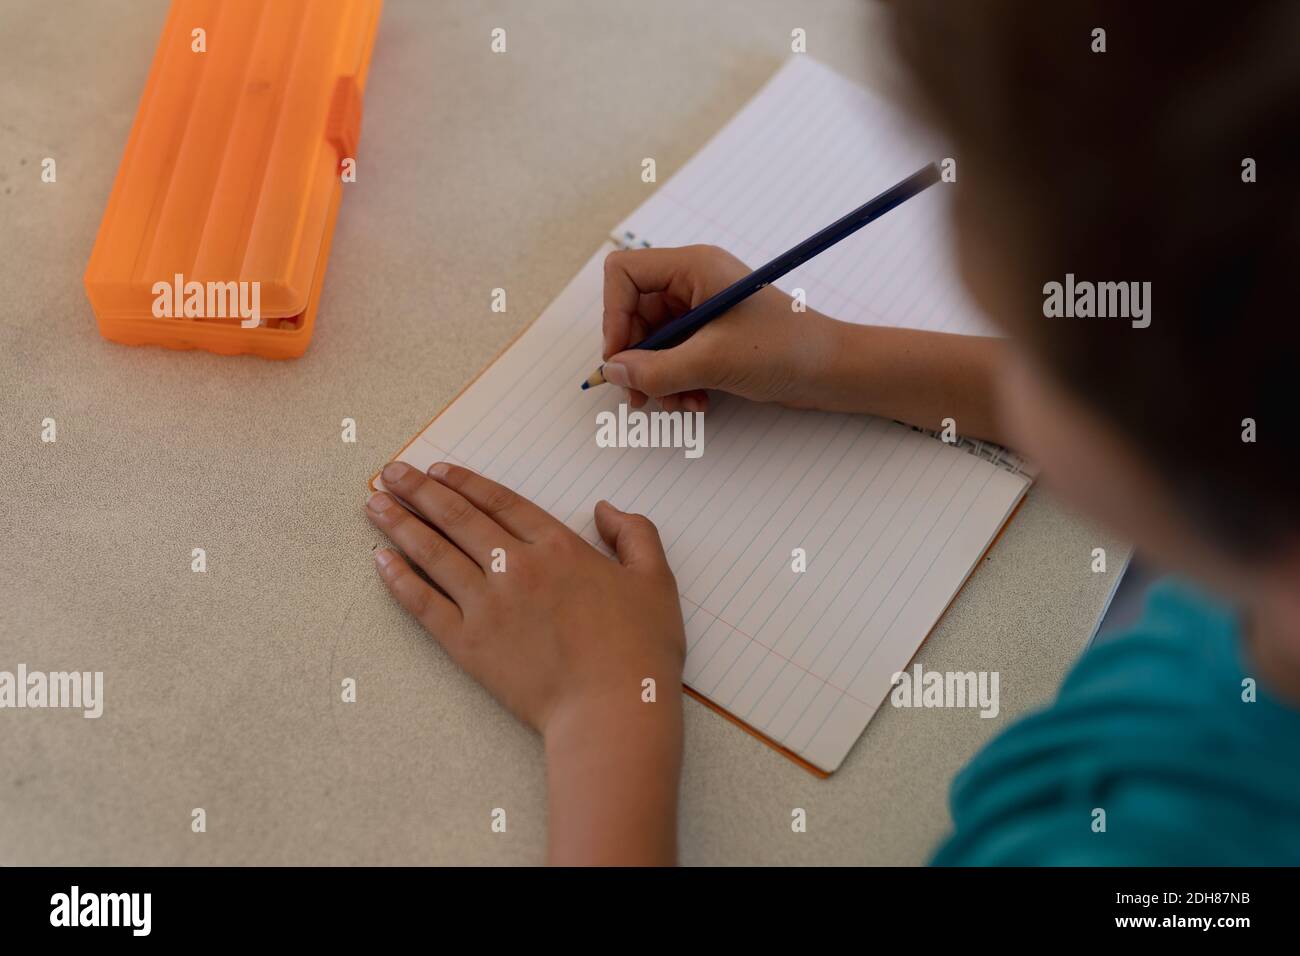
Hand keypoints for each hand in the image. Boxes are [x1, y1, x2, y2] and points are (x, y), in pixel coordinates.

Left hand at [366, 460, 685, 863]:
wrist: (612, 709)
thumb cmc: (640, 650)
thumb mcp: (656, 580)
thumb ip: (635, 534)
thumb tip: (605, 508)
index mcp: (558, 546)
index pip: (499, 502)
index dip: (465, 482)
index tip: (438, 470)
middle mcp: (516, 566)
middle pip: (458, 518)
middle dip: (419, 491)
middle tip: (391, 473)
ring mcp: (487, 605)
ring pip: (433, 553)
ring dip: (400, 525)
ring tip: (373, 505)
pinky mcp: (469, 644)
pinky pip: (424, 604)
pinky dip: (399, 580)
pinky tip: (380, 562)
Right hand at [602, 245, 838, 411]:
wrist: (834, 370)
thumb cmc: (785, 350)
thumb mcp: (713, 361)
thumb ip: (656, 369)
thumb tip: (613, 372)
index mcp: (694, 267)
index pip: (624, 273)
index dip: (613, 316)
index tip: (621, 359)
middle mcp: (694, 282)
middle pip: (634, 313)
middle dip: (636, 359)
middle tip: (641, 397)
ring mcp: (703, 310)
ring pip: (653, 342)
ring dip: (657, 378)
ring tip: (678, 405)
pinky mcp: (713, 336)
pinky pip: (675, 356)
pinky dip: (676, 382)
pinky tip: (695, 403)